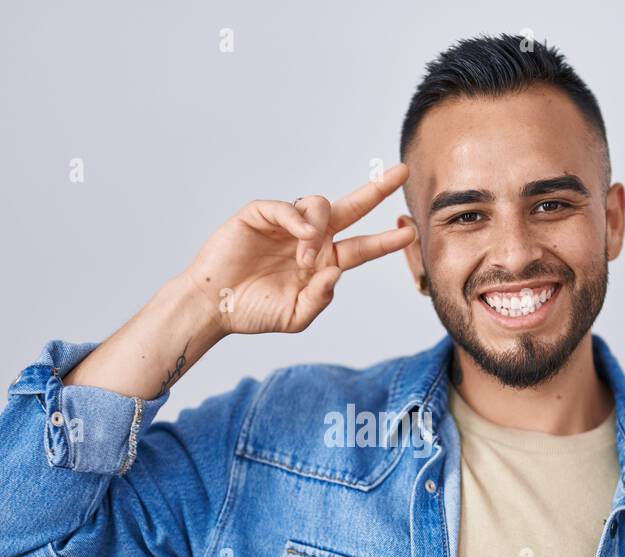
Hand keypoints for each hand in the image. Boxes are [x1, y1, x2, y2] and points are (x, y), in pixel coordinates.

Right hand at [181, 163, 416, 335]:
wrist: (214, 306)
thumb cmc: (254, 311)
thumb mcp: (296, 316)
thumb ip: (320, 298)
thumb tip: (337, 270)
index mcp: (324, 261)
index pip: (363, 247)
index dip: (386, 240)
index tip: (410, 232)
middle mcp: (310, 238)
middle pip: (351, 208)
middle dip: (376, 189)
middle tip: (401, 172)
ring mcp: (287, 224)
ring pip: (320, 206)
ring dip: (318, 231)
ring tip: (303, 258)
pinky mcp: (261, 214)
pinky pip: (287, 206)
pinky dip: (298, 219)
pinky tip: (300, 236)